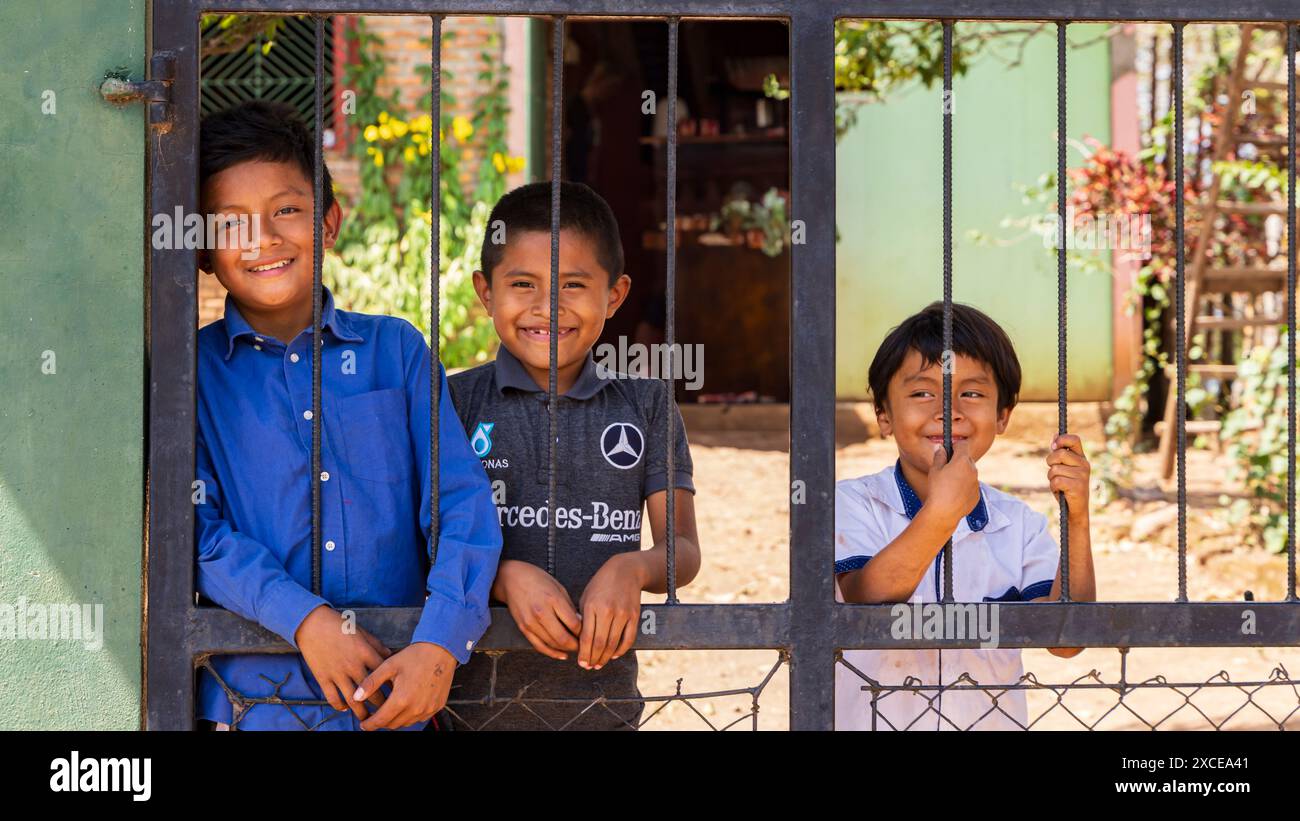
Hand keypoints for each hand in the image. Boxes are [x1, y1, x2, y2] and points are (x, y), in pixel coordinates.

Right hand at [294, 605, 391, 720]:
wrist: (312, 624)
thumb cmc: (339, 625)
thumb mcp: (362, 632)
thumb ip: (376, 645)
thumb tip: (390, 655)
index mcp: (365, 652)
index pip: (384, 674)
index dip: (393, 685)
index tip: (398, 693)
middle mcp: (353, 665)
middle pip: (372, 692)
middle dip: (381, 705)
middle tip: (386, 711)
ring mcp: (337, 673)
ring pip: (353, 701)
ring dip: (361, 712)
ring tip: (368, 719)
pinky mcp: (323, 678)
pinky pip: (333, 698)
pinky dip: (340, 706)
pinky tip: (345, 708)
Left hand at [355, 642, 456, 730]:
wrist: (442, 650)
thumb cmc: (415, 656)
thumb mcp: (389, 666)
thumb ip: (371, 683)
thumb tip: (356, 697)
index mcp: (401, 699)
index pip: (380, 720)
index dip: (369, 724)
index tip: (364, 724)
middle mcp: (416, 708)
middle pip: (392, 725)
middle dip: (382, 722)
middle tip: (375, 715)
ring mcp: (428, 709)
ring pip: (406, 723)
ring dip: (396, 719)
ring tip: (390, 709)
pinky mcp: (437, 706)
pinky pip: (419, 718)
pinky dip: (410, 715)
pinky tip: (407, 704)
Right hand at [495, 559, 581, 660]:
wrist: (512, 579)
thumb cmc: (537, 580)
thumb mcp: (558, 587)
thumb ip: (569, 607)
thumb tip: (581, 623)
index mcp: (553, 599)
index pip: (573, 624)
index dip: (584, 632)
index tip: (588, 633)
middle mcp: (541, 613)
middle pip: (563, 638)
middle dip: (576, 645)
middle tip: (584, 646)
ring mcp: (531, 622)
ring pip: (552, 644)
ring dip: (566, 649)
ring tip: (574, 648)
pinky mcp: (523, 628)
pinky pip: (539, 646)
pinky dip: (552, 653)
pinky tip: (561, 655)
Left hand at [577, 553, 644, 670]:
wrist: (625, 571)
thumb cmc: (601, 584)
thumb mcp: (586, 596)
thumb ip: (582, 618)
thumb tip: (578, 641)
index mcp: (592, 606)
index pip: (587, 637)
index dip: (583, 653)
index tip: (581, 662)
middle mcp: (608, 611)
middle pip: (600, 643)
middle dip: (593, 658)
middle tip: (589, 666)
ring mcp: (623, 614)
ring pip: (613, 643)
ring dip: (606, 658)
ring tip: (599, 664)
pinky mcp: (634, 616)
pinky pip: (628, 638)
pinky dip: (621, 650)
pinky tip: (614, 655)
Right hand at [923, 439, 980, 526]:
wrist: (944, 512)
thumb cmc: (937, 489)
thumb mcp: (934, 470)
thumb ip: (939, 456)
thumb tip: (940, 447)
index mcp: (962, 461)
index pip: (963, 445)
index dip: (955, 446)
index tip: (949, 451)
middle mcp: (973, 470)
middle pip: (967, 459)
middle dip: (958, 461)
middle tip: (946, 469)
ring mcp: (976, 483)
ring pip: (970, 473)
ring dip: (962, 474)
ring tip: (948, 484)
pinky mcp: (976, 494)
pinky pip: (971, 486)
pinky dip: (964, 487)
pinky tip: (953, 494)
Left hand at [1047, 433, 1090, 517]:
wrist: (1076, 509)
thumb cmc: (1067, 487)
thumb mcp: (1064, 468)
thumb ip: (1060, 453)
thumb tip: (1054, 435)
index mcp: (1081, 458)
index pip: (1075, 439)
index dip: (1062, 440)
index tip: (1054, 446)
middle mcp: (1084, 465)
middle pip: (1060, 454)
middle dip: (1050, 462)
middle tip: (1053, 471)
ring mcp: (1082, 476)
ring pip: (1055, 469)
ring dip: (1051, 478)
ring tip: (1059, 485)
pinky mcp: (1077, 486)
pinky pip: (1056, 481)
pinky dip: (1053, 487)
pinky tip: (1060, 491)